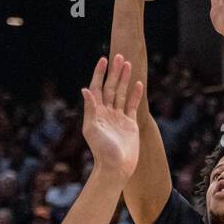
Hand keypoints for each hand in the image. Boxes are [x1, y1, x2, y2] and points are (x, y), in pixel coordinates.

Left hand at [81, 54, 142, 180]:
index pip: (97, 88)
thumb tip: (85, 89)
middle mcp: (107, 112)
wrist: (116, 167)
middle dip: (114, 72)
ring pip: (121, 93)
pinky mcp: (130, 124)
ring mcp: (119, 117)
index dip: (99, 74)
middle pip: (110, 87)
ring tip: (128, 64)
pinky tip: (138, 84)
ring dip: (124, 79)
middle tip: (119, 56)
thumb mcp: (92, 129)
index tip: (103, 59)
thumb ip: (90, 109)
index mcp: (96, 112)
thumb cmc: (102, 150)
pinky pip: (132, 105)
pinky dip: (135, 95)